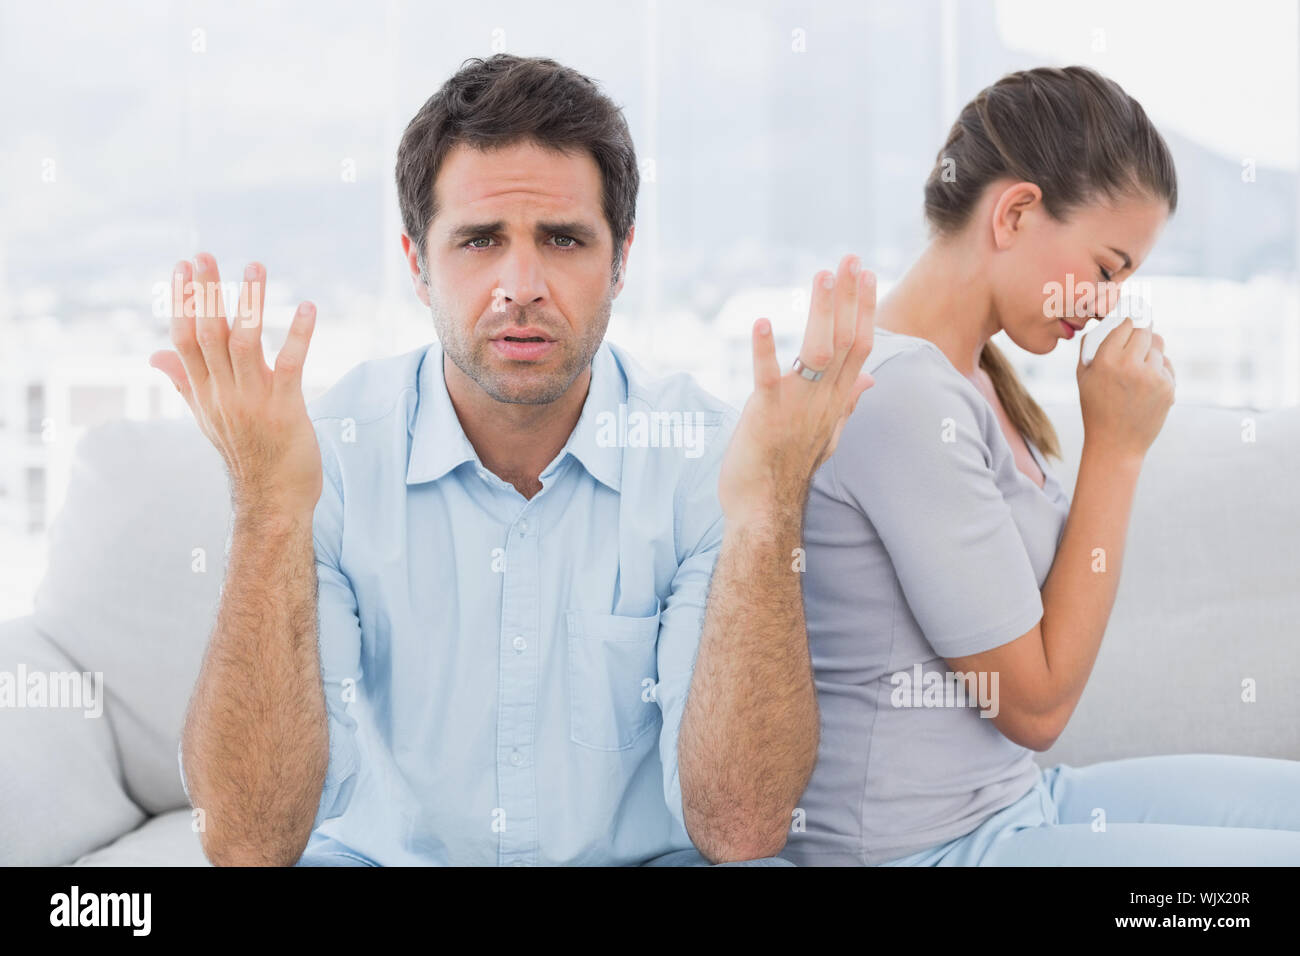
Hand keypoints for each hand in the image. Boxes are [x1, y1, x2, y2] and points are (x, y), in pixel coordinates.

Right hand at [149, 253, 322, 518]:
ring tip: (255, 267)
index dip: (182, 302)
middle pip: (208, 334)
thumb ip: (184, 382)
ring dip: (249, 303)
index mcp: (204, 393)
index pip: (184, 339)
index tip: (182, 267)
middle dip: (206, 292)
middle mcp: (223, 395)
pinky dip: (298, 334)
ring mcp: (253, 402)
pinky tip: (307, 307)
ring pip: (244, 343)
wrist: (275, 502)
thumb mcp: (208, 418)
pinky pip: (290, 366)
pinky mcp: (285, 410)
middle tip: (205, 255)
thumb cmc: (248, 456)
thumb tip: (153, 356)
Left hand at [717, 254, 876, 527]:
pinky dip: (764, 350)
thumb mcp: (827, 432)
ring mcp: (797, 406)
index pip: (860, 346)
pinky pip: (768, 377)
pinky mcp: (767, 413)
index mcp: (837, 401)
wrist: (764, 509)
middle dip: (850, 298)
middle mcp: (824, 400)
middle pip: (846, 341)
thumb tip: (869, 379)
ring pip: (818, 351)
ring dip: (821, 312)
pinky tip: (761, 321)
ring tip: (823, 275)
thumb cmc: (790, 469)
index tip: (866, 274)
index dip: (864, 308)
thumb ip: (848, 401)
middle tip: (850, 258)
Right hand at [1076, 317, 1174, 460]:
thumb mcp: (1083, 378)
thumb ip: (1091, 348)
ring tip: (1139, 369)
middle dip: (1141, 333)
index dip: (1127, 324)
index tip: (1130, 322)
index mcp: (1106, 361)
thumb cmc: (1096, 409)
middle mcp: (1130, 366)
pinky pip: (1167, 366)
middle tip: (1138, 338)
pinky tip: (1146, 386)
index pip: (1125, 326)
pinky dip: (1159, 370)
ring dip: (1150, 353)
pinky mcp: (1168, 388)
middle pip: (1145, 332)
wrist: (1116, 444)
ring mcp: (1152, 377)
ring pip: (1158, 347)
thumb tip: (1105, 324)